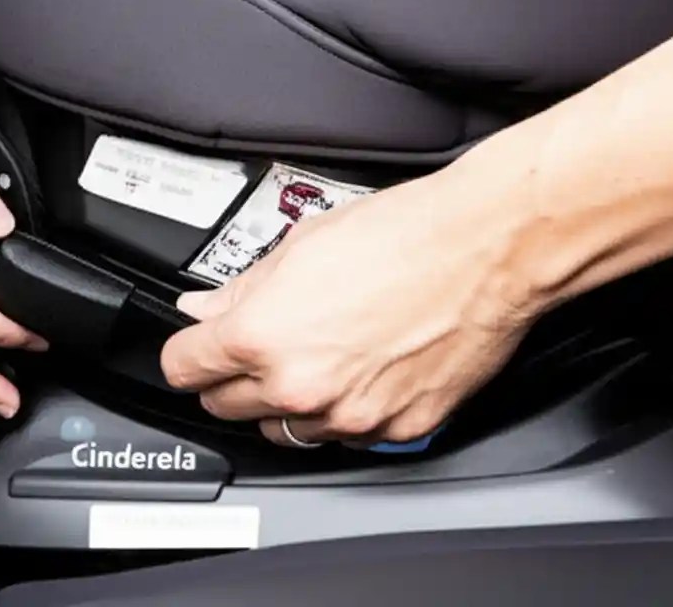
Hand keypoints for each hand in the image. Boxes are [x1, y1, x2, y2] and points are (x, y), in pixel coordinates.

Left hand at [161, 169, 542, 446]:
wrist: (488, 249)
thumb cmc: (406, 236)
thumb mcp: (301, 245)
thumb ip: (243, 288)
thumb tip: (206, 307)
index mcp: (263, 337)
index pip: (184, 368)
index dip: (187, 352)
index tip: (196, 347)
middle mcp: (301, 387)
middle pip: (224, 407)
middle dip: (228, 379)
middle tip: (253, 349)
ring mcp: (350, 416)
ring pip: (284, 430)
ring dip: (285, 402)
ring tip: (315, 357)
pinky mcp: (396, 429)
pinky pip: (346, 435)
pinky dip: (343, 412)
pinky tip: (359, 371)